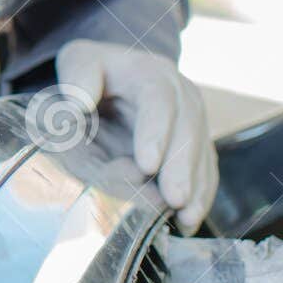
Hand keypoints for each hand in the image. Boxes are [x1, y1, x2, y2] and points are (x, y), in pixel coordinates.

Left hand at [55, 40, 217, 231]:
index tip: (147, 164)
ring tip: (186, 217)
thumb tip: (79, 101)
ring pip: (201, 154)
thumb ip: (78, 74)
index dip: (155, 132)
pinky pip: (205, 171)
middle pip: (187, 131)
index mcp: (150, 73)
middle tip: (174, 198)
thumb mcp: (78, 61)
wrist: (116, 76)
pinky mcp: (196, 144)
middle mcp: (181, 95)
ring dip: (196, 188)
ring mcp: (193, 121)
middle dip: (181, 167)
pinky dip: (200, 196)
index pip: (158, 100)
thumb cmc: (93, 73)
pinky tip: (189, 222)